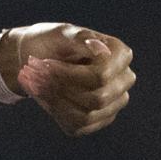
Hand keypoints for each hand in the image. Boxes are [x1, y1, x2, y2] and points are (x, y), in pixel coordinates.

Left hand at [2, 22, 134, 135]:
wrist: (37, 57)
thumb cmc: (52, 41)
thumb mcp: (62, 33)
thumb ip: (81, 38)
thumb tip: (102, 49)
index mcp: (120, 55)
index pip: (102, 75)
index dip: (70, 73)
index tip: (45, 63)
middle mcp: (123, 80)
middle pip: (98, 98)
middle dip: (62, 88)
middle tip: (37, 74)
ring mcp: (113, 102)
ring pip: (87, 115)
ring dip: (56, 101)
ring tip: (37, 84)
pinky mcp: (97, 120)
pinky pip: (78, 126)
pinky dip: (55, 111)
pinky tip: (43, 95)